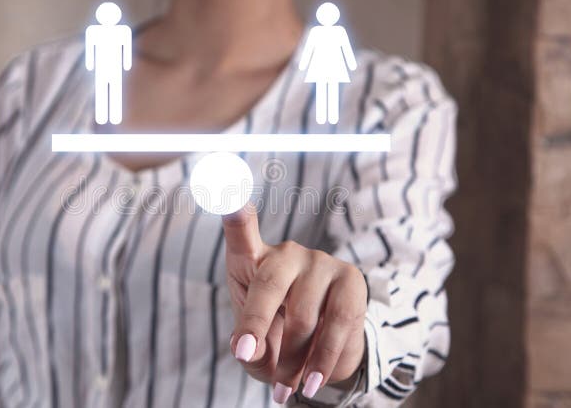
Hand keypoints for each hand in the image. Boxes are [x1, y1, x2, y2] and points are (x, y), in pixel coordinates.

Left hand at [223, 203, 366, 403]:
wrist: (318, 351)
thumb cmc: (273, 338)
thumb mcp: (252, 345)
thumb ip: (249, 345)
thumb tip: (250, 351)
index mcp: (251, 260)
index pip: (240, 230)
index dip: (232, 208)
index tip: (220, 183)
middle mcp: (286, 253)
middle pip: (268, 283)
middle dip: (257, 326)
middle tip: (248, 357)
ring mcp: (320, 262)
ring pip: (303, 313)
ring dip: (292, 358)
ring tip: (284, 386)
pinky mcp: (351, 281)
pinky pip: (338, 324)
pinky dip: (322, 360)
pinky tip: (311, 382)